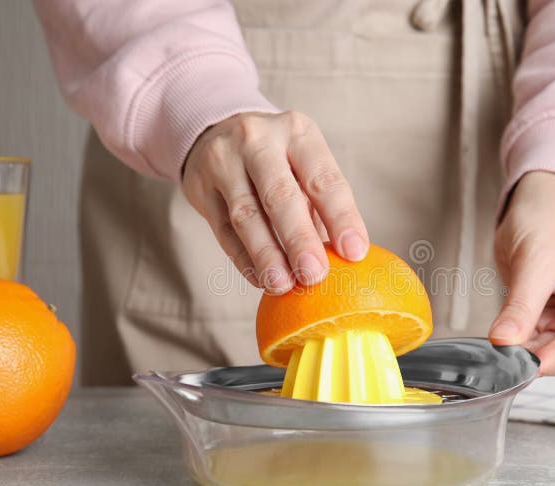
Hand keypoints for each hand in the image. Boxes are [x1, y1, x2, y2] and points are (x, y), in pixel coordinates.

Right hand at [182, 111, 368, 292]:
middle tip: (314, 274)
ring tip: (283, 284)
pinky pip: (223, 231)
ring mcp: (223, 161)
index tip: (354, 253)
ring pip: (246, 215)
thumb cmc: (279, 159)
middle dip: (298, 238)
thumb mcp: (304, 163)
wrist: (218, 132)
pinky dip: (244, 259)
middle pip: (279, 195)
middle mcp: (258, 140)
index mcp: (298, 132)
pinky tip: (260, 279)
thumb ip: (320, 205)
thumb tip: (345, 259)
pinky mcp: (200, 186)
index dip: (341, 217)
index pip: (323, 178)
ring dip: (266, 255)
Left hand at [489, 171, 554, 376]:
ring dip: (528, 354)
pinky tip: (504, 337)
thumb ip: (521, 306)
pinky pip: (540, 346)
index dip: (554, 356)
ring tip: (500, 344)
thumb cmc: (551, 222)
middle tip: (502, 356)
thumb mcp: (536, 262)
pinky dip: (522, 346)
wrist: (541, 206)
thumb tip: (504, 341)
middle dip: (539, 357)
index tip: (523, 367)